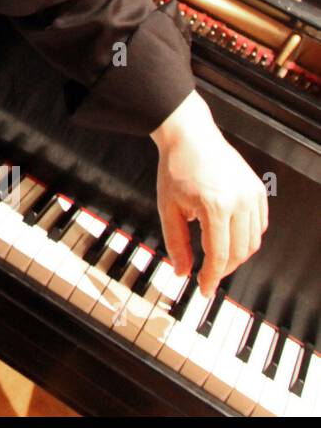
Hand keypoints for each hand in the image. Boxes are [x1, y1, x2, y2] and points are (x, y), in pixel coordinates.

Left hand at [151, 90, 267, 296]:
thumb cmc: (175, 169)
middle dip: (224, 269)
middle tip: (208, 276)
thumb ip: (176, 243)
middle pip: (240, 252)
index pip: (219, 255)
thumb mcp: (168, 208)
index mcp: (215, 206)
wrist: (190, 137)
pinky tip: (229, 239)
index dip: (212, 277)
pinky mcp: (258, 191)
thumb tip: (182, 272)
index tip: (204, 289)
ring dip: (236, 256)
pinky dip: (247, 238)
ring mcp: (252, 195)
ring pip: (253, 242)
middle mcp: (239, 201)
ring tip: (216, 258)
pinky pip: (259, 226)